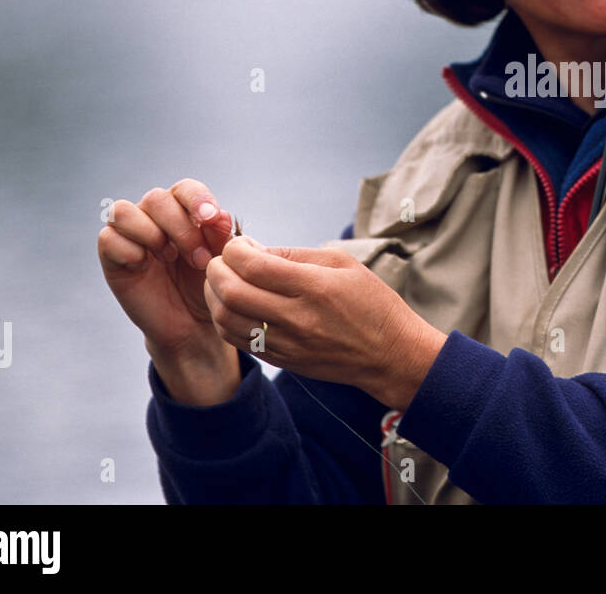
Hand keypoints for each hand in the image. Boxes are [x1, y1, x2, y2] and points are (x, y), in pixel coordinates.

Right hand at [98, 178, 236, 371]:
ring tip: (170, 258)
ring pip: (124, 211)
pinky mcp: (111, 256)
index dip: (197, 199)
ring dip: (152, 234)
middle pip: (156, 198)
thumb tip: (219, 214)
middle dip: (181, 228)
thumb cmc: (206, 285)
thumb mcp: (220, 260)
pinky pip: (108, 238)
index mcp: (183, 209)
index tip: (210, 219)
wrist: (191, 323)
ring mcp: (129, 234)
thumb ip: (221, 235)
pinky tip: (145, 268)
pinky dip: (130, 251)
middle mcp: (153, 215)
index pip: (185, 188)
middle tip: (200, 259)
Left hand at [205, 241, 447, 409]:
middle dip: (216, 270)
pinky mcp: (283, 361)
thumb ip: (295, 255)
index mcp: (314, 287)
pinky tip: (233, 306)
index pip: (253, 266)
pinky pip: (238, 342)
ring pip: (227, 321)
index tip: (239, 244)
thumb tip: (255, 250)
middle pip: (231, 293)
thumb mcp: (342, 263)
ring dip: (215, 297)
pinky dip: (226, 320)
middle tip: (223, 261)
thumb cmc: (371, 302)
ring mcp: (288, 343)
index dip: (234, 250)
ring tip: (223, 283)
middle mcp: (297, 317)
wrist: (390, 354)